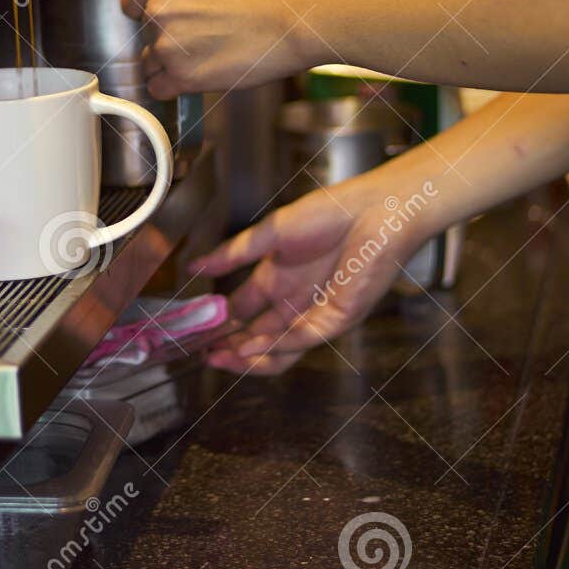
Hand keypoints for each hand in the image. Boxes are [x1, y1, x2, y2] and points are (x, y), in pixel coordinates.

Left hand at [122, 0, 318, 98]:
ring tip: (204, 57)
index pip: (132, 1)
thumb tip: (190, 0)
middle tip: (200, 38)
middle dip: (167, 38)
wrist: (295, 20)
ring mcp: (166, 45)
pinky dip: (172, 87)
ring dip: (170, 64)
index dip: (147, 13)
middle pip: (145, 34)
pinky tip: (195, 77)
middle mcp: (157, 8)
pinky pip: (158, 88)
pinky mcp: (182, 76)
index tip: (159, 20)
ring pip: (150, 63)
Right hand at [193, 179, 434, 375]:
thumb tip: (194, 267)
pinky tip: (249, 346)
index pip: (241, 311)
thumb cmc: (331, 213)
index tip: (193, 331)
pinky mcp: (335, 318)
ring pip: (276, 349)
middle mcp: (293, 301)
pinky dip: (273, 346)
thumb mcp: (270, 234)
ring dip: (247, 357)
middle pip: (255, 337)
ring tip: (219, 358)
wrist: (375, 210)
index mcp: (277, 278)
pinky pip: (300, 339)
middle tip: (201, 352)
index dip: (217, 323)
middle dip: (228, 347)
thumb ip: (233, 254)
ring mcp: (313, 312)